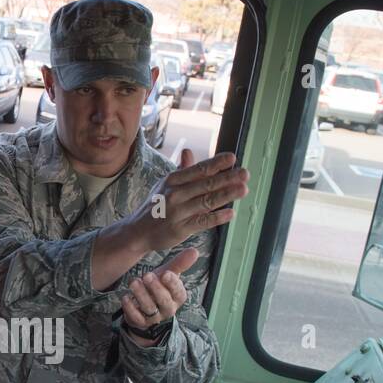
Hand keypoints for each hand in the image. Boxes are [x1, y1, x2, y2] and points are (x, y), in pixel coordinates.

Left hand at [120, 248, 196, 346]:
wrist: (143, 307)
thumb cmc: (158, 287)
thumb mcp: (167, 274)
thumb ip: (179, 264)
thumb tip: (195, 251)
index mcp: (177, 297)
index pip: (178, 292)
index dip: (172, 283)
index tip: (165, 273)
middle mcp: (168, 308)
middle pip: (164, 300)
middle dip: (155, 288)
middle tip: (147, 275)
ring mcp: (154, 317)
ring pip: (149, 308)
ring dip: (141, 295)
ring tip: (134, 282)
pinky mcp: (141, 322)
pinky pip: (136, 318)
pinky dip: (130, 308)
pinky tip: (125, 297)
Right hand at [128, 149, 248, 253]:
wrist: (137, 232)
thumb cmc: (154, 206)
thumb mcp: (164, 185)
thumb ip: (181, 170)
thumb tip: (188, 151)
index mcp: (172, 180)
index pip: (198, 169)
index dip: (216, 163)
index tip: (232, 158)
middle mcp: (175, 194)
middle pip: (206, 184)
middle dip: (227, 178)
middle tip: (245, 173)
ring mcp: (178, 212)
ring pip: (206, 201)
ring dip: (227, 195)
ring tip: (244, 189)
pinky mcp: (180, 229)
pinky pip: (202, 222)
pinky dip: (217, 217)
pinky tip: (230, 213)